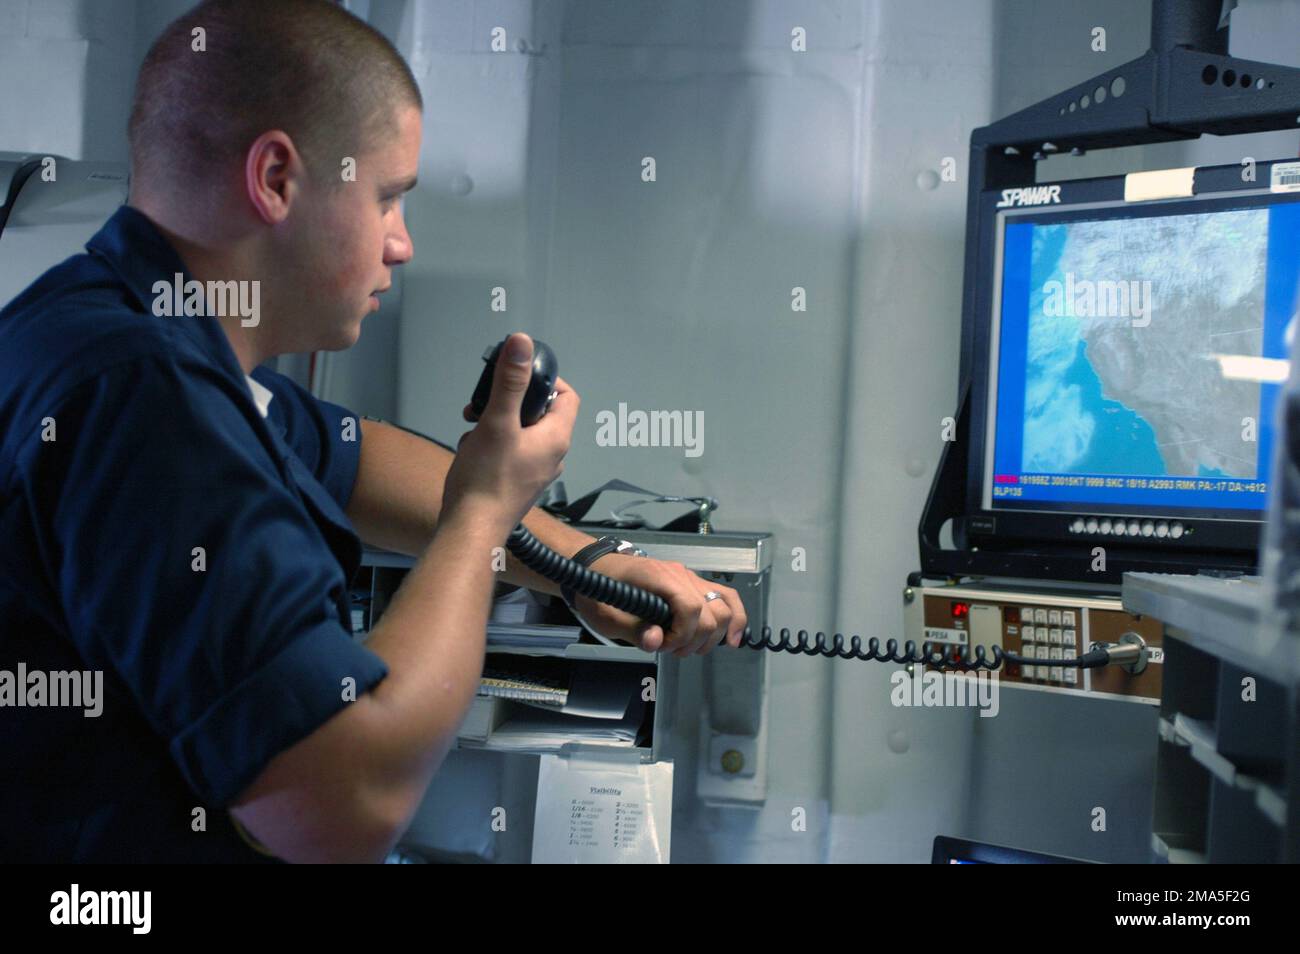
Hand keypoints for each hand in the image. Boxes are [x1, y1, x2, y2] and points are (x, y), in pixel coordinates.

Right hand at [442, 332, 577, 532]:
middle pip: (540, 413)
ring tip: (473, 425)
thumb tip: (523, 342)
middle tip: (486, 401)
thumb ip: (510, 382)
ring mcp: (535, 472)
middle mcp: (552, 456)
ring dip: (497, 422)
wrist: (470, 530)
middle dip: (511, 401)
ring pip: (521, 432)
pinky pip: (510, 452)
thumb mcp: (497, 422)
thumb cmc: (486, 477)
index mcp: (556, 438)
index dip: (547, 379)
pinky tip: (471, 449)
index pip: (567, 396)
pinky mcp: (516, 484)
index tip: (518, 375)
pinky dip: (492, 443)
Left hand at [572, 553, 747, 656]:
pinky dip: (733, 618)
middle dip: (697, 640)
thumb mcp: (608, 617)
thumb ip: (635, 631)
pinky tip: (733, 637)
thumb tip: (656, 642)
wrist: (596, 569)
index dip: (683, 635)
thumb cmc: (601, 589)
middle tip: (674, 651)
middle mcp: (680, 575)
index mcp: (660, 578)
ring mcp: (689, 578)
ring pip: (725, 604)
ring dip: (716, 634)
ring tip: (694, 647)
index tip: (665, 646)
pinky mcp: (692, 584)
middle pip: (713, 612)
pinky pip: (724, 597)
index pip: (691, 609)